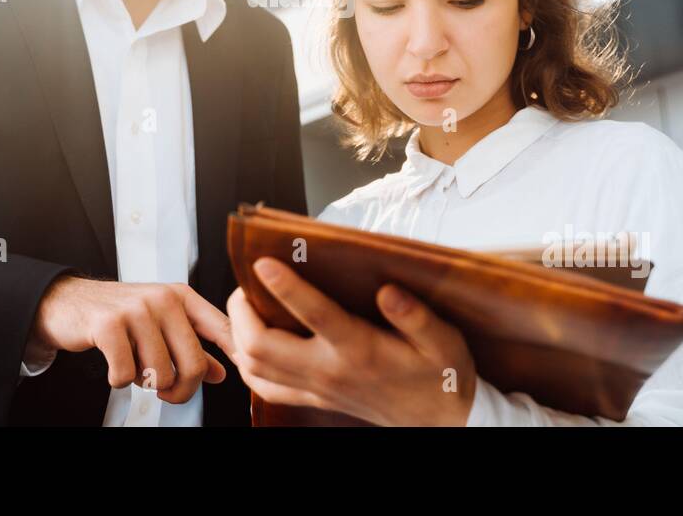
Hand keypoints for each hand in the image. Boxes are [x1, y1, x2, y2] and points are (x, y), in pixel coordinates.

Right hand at [28, 277, 231, 403]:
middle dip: (181, 390)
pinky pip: (126, 375)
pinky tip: (115, 366)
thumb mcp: (161, 323)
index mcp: (182, 297)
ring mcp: (136, 310)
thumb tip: (221, 373)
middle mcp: (163, 299)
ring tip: (134, 367)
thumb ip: (192, 345)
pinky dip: (120, 381)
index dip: (238, 354)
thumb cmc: (120, 313)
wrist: (69, 301)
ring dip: (146, 384)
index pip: (223, 327)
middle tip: (167, 392)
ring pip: (160, 374)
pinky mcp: (109, 324)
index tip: (247, 370)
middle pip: (194, 364)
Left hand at [226, 257, 476, 425]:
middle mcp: (330, 371)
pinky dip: (247, 364)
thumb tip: (387, 292)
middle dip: (241, 311)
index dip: (285, 287)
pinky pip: (264, 387)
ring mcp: (318, 389)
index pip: (314, 315)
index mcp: (360, 350)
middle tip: (246, 284)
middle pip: (262, 347)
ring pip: (254, 369)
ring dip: (238, 335)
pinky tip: (248, 343)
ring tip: (243, 306)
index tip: (263, 261)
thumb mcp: (444, 342)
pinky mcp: (314, 399)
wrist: (441, 422)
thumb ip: (417, 317)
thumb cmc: (441, 375)